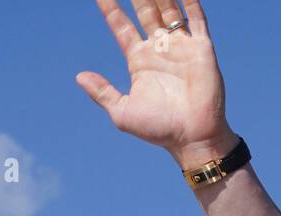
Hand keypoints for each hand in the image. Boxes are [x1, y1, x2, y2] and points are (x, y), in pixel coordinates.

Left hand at [77, 0, 238, 167]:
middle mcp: (159, 48)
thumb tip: (79, 77)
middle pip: (145, 11)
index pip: (122, 27)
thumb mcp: (122, 111)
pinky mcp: (201, 47)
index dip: (111, 9)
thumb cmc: (158, 129)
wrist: (192, 137)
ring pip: (169, 8)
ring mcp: (181, 45)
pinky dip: (189, 0)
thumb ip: (102, 92)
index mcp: (139, 60)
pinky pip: (196, 17)